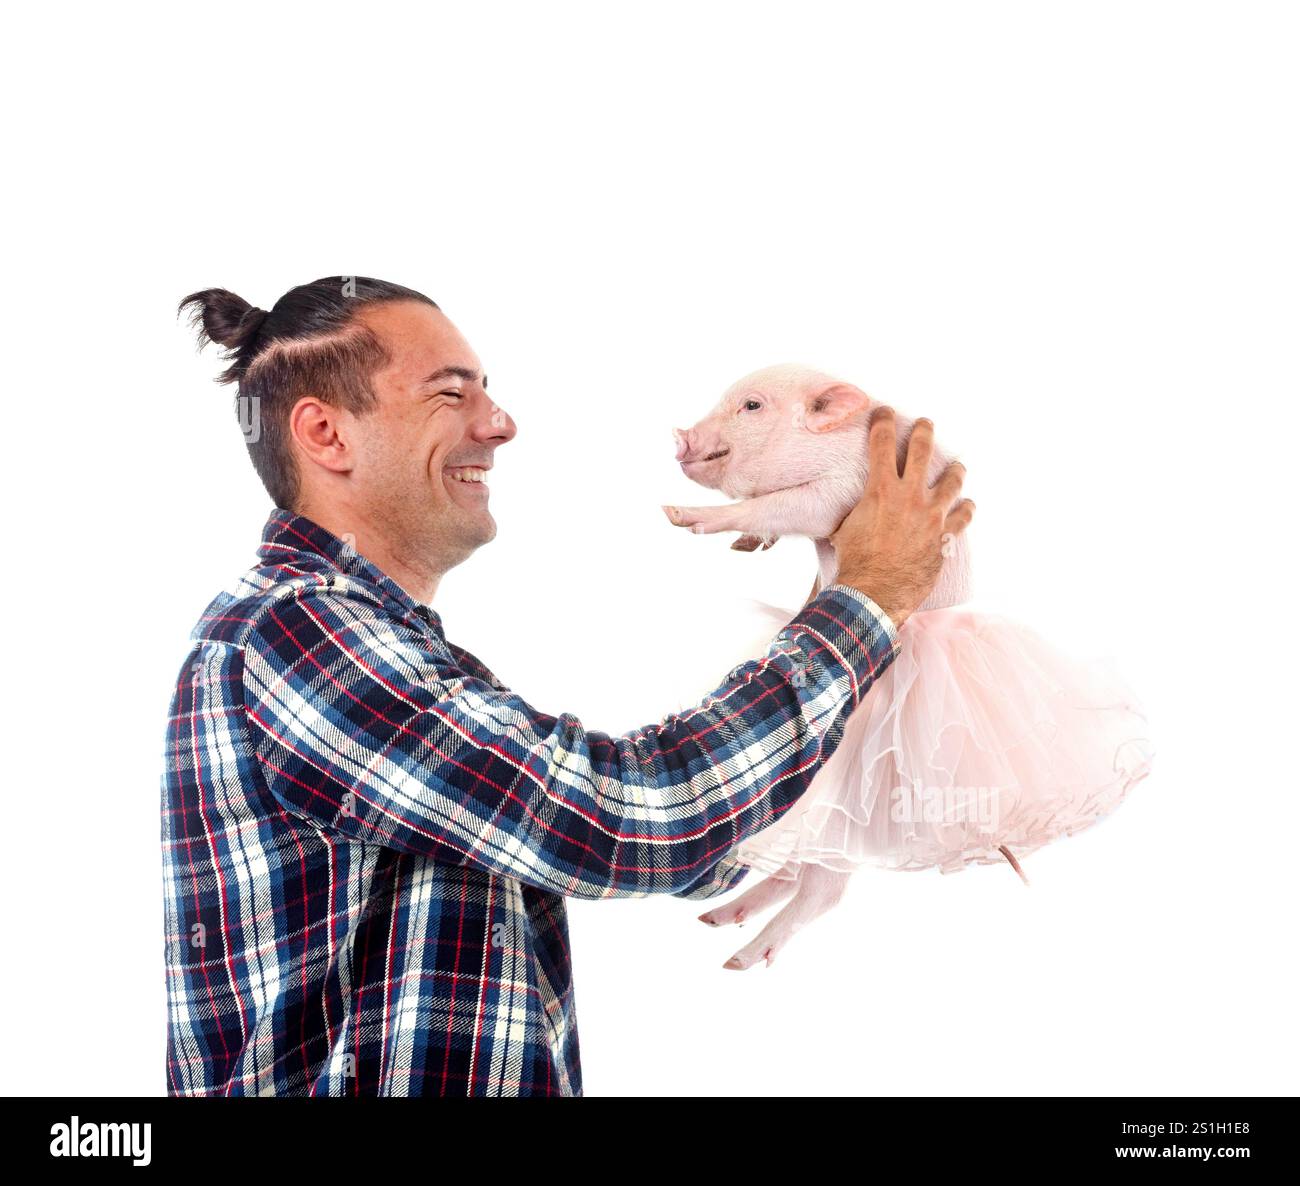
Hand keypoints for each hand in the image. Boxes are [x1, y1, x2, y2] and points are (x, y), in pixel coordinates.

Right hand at [830, 407, 972, 626]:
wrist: (874, 592)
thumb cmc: (854, 563)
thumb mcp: (846, 528)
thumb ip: (857, 510)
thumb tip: (855, 508)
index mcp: (880, 490)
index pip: (881, 443)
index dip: (883, 422)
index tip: (884, 412)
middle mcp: (909, 496)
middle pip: (921, 450)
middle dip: (924, 432)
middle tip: (925, 424)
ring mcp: (931, 515)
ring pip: (952, 481)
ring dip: (955, 471)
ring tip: (957, 466)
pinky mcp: (945, 536)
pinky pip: (963, 516)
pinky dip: (966, 509)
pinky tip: (967, 506)